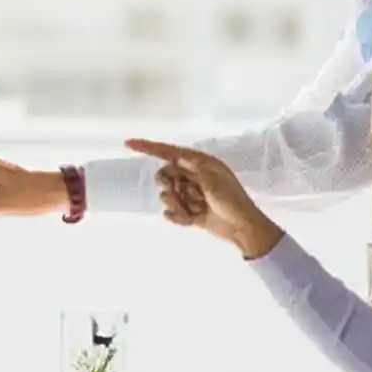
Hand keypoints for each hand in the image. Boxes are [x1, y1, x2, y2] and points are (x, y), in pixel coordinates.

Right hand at [125, 139, 283, 258]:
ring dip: (178, 204)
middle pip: (164, 175)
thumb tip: (176, 158)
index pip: (169, 152)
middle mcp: (193, 176)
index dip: (148, 147)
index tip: (128, 143)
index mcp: (200, 164)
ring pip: (167, 195)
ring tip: (195, 209)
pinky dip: (179, 217)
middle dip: (169, 185)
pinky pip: (172, 212)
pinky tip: (192, 219)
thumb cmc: (232, 201)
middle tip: (182, 193)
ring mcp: (191, 194)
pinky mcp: (190, 211)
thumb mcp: (213, 181)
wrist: (242, 228)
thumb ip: (193, 170)